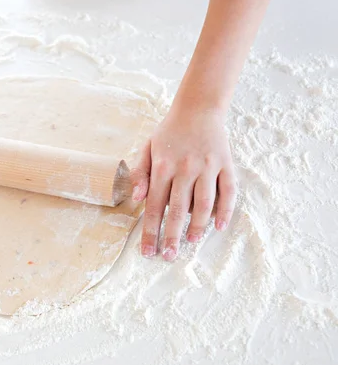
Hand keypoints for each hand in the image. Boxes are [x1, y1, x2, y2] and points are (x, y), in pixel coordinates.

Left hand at [131, 106, 236, 261]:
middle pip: (178, 211)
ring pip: (204, 204)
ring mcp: (208, 167)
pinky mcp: (226, 164)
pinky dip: (225, 211)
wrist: (198, 108)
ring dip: (198, 227)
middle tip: (169, 256)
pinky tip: (219, 227)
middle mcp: (185, 169)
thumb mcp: (147, 148)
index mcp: (163, 167)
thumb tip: (135, 199)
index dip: (151, 231)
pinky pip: (229, 191)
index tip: (148, 251)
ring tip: (191, 242)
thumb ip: (139, 173)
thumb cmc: (168, 133)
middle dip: (172, 236)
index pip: (155, 206)